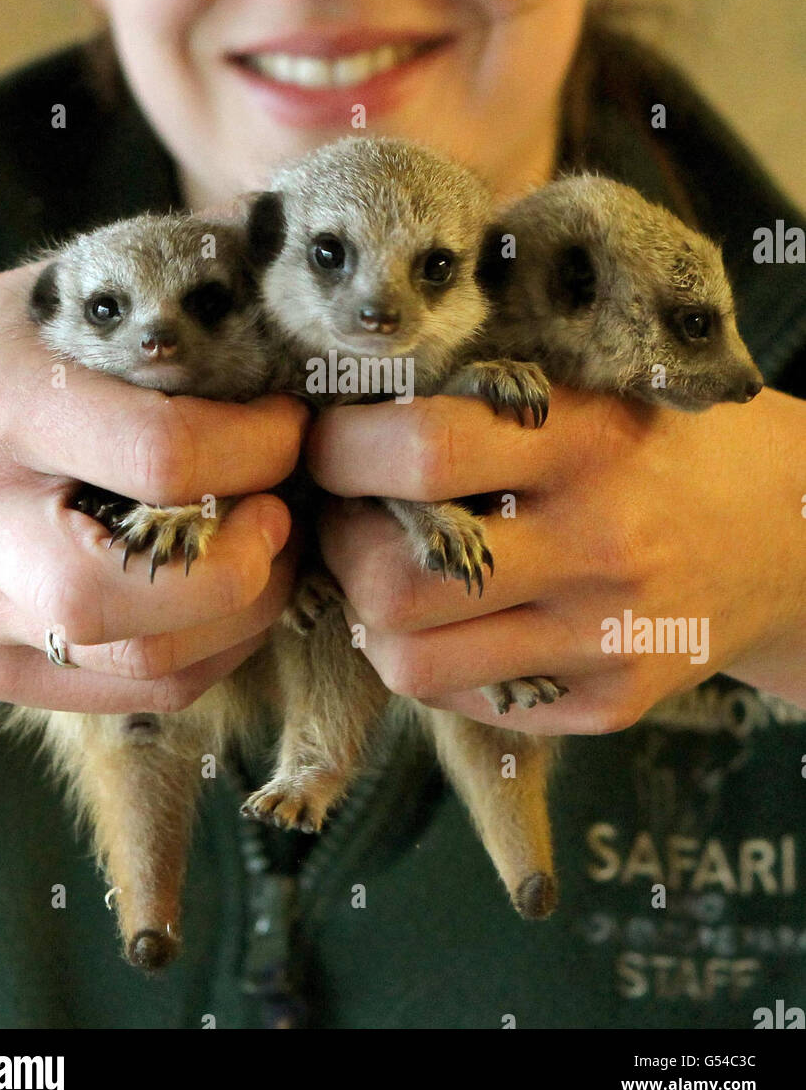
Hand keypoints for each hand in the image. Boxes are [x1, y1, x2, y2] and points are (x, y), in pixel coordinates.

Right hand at [0, 265, 307, 713]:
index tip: (290, 429)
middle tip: (282, 516)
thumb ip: (172, 315)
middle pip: (130, 594)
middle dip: (244, 566)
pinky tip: (224, 605)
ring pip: (139, 663)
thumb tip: (298, 332)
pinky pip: (123, 694)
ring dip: (238, 621)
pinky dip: (201, 658)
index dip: (259, 450)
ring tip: (265, 559)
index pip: (163, 457)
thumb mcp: (70, 294)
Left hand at [307, 384, 805, 731]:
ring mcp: (607, 637)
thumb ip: (488, 400)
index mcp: (589, 440)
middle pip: (398, 581)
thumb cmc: (667, 442)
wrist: (793, 531)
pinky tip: (458, 615)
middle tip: (349, 512)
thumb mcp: (596, 387)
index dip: (341, 450)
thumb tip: (345, 414)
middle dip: (342, 543)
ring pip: (413, 663)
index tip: (329, 439)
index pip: (423, 452)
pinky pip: (468, 700)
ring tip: (392, 568)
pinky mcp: (614, 701)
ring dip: (371, 615)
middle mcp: (599, 545)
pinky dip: (435, 659)